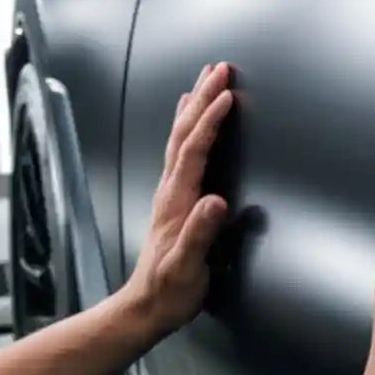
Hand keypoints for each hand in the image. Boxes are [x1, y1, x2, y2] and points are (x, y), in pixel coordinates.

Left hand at [120, 63, 233, 337]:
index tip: (228, 95)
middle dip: (203, 97)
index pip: (195, 151)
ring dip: (194, 104)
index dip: (211, 121)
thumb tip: (216, 200)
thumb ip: (201, 233)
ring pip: (180, 136)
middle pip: (185, 133)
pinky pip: (180, 149)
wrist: (146, 307)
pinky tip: (189, 117)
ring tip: (206, 78)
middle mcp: (171, 190)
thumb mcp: (188, 267)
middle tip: (220, 68)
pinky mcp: (175, 198)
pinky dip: (187, 125)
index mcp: (177, 201)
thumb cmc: (170, 290)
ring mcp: (170, 192)